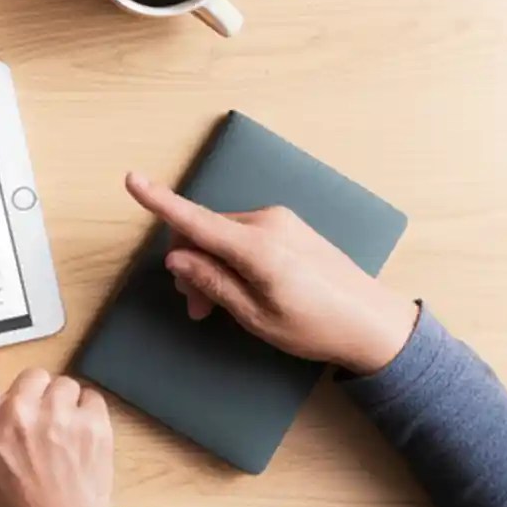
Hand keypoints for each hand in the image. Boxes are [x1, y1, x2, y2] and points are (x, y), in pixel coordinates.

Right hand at [0, 283, 126, 506]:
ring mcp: (55, 416)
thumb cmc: (20, 505)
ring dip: (63, 409)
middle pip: (31, 375)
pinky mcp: (90, 421)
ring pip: (63, 386)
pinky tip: (80, 445)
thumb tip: (6, 401)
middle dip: (36, 398)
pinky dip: (88, 417)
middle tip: (37, 437)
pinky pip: (90, 397)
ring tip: (60, 446)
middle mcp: (14, 414)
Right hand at [124, 173, 418, 374]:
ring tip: (216, 305)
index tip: (131, 179)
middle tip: (195, 308)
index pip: (196, 219)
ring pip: (220, 234)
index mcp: (258, 247)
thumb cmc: (317, 327)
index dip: (160, 201)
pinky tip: (237, 287)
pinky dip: (228, 258)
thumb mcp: (257, 317)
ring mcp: (280, 221)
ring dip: (208, 264)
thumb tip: (177, 258)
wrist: (374, 323)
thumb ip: (213, 283)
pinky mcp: (288, 226)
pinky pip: (241, 235)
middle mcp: (268, 223)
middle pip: (204, 231)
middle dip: (189, 264)